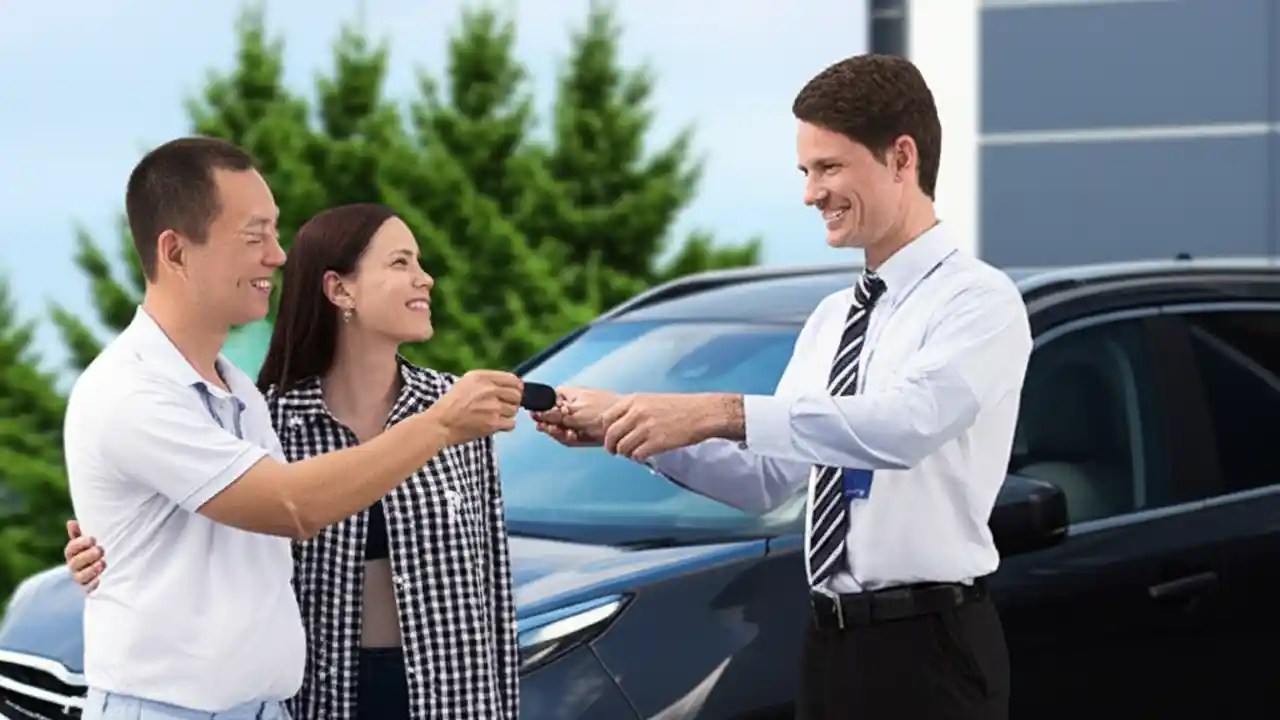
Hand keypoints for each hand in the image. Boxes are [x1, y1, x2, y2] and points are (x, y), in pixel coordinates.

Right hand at [64, 520, 104, 592]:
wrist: (98, 570)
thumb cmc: (92, 551)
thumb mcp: (87, 542)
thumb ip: (79, 533)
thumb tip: (71, 522)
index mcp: (73, 553)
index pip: (71, 549)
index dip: (80, 544)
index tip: (92, 539)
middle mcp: (74, 566)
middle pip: (76, 562)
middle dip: (88, 556)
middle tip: (100, 550)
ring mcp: (80, 578)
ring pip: (81, 576)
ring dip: (92, 570)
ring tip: (103, 563)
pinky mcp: (87, 589)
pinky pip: (88, 589)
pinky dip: (94, 584)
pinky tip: (100, 579)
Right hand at [432, 370, 523, 444]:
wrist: (440, 423)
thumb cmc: (450, 405)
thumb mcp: (465, 383)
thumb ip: (486, 381)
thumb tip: (508, 385)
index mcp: (481, 377)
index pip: (512, 379)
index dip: (516, 387)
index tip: (516, 391)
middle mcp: (489, 389)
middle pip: (516, 395)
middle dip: (512, 401)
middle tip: (503, 406)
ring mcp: (492, 407)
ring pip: (514, 410)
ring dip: (507, 414)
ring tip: (494, 416)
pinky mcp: (493, 423)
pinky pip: (511, 424)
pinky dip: (506, 425)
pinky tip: (496, 424)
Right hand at [531, 386, 619, 446]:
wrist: (624, 421)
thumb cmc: (603, 409)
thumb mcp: (574, 411)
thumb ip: (554, 414)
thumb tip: (536, 413)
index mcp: (566, 395)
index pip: (546, 403)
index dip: (542, 412)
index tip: (539, 419)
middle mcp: (570, 408)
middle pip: (551, 420)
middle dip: (551, 426)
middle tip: (551, 428)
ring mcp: (576, 421)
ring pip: (559, 431)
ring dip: (560, 434)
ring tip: (565, 433)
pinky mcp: (583, 434)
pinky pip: (569, 439)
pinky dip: (569, 440)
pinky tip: (572, 437)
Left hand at [601, 393, 739, 460]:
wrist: (703, 413)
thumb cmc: (680, 407)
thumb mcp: (652, 400)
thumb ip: (634, 410)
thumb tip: (620, 425)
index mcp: (634, 400)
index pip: (606, 418)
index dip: (606, 431)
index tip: (610, 437)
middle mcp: (637, 413)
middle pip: (611, 435)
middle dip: (611, 446)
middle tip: (615, 451)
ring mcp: (646, 428)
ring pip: (622, 447)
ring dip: (626, 453)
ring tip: (634, 453)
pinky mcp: (656, 442)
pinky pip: (636, 455)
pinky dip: (638, 458)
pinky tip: (645, 456)